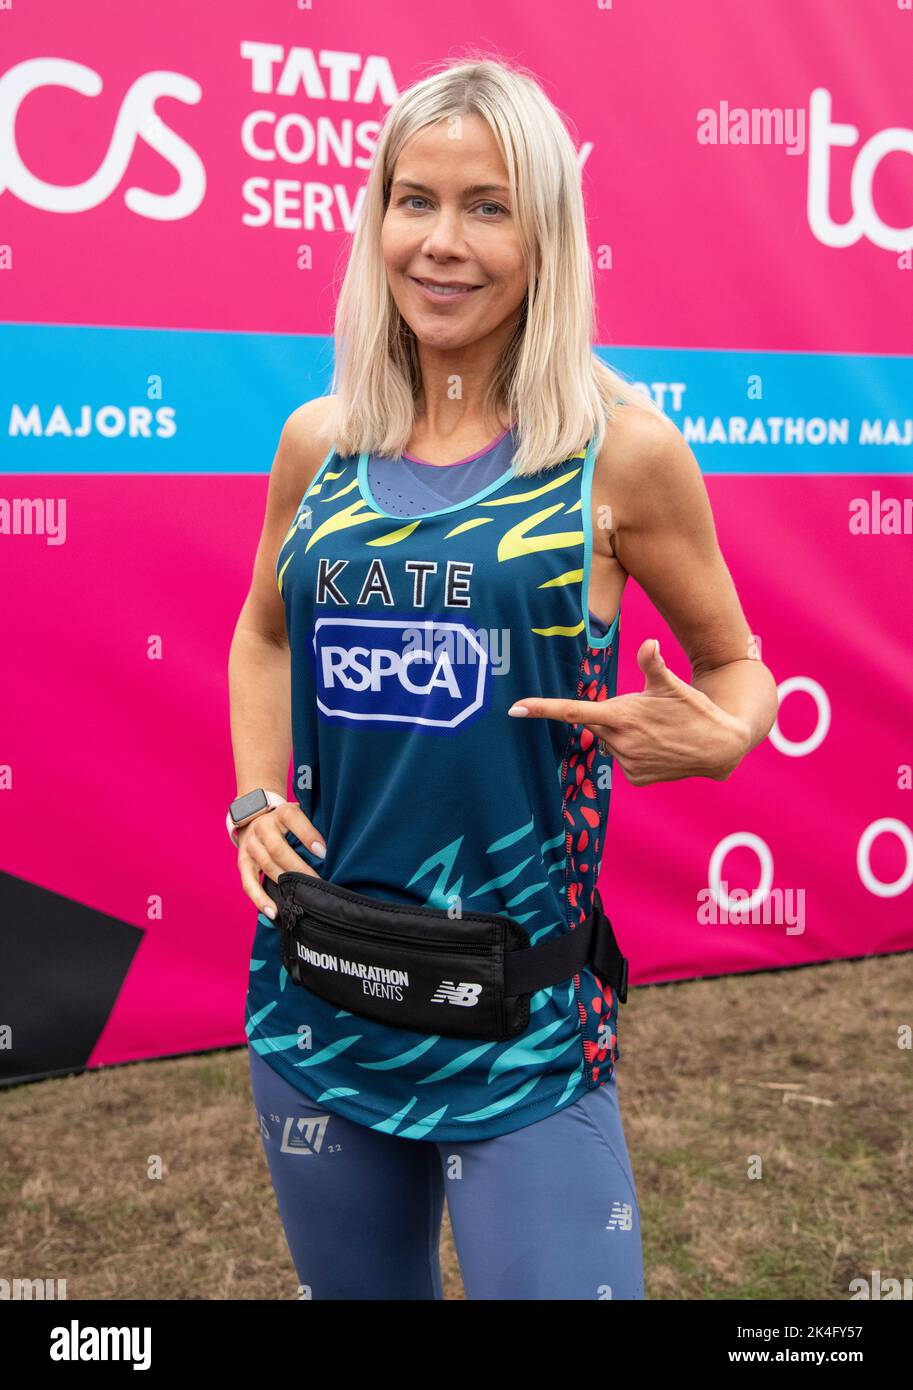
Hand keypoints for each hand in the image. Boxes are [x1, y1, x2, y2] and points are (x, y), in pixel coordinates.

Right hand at [237, 801, 325, 919]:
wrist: (254, 819)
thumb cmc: (287, 823)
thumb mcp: (301, 816)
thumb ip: (314, 828)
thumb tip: (334, 852)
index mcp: (281, 813)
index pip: (294, 820)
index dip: (308, 836)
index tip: (324, 853)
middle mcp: (263, 827)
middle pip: (278, 849)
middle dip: (299, 868)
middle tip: (318, 883)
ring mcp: (251, 846)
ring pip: (267, 866)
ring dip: (284, 884)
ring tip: (301, 899)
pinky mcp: (242, 863)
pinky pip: (249, 883)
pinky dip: (260, 899)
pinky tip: (273, 911)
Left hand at [508, 639, 750, 786]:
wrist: (720, 747)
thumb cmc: (694, 709)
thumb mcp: (674, 685)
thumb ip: (654, 665)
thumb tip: (649, 643)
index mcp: (620, 716)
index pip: (573, 711)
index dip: (542, 709)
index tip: (515, 709)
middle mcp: (619, 743)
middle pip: (597, 725)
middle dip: (611, 716)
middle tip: (645, 713)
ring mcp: (627, 764)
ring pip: (611, 743)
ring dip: (626, 734)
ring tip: (657, 730)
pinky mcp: (637, 778)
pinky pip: (625, 760)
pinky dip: (636, 752)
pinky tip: (659, 748)